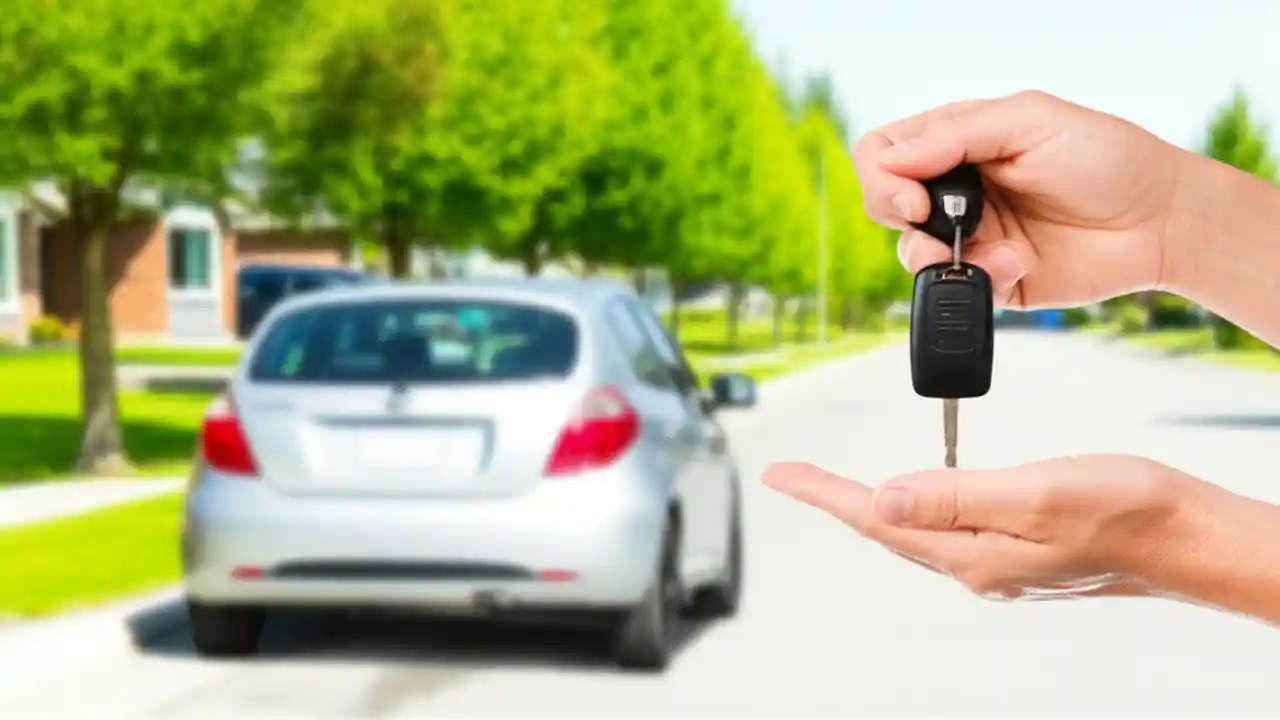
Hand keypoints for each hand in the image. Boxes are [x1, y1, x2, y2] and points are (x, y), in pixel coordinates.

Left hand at [762, 455, 1203, 600]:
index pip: (877, 519)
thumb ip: (953, 497)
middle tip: (791, 475)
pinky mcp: (1020, 552)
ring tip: (830, 486)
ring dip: (871, 506)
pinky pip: (948, 529)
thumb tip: (882, 499)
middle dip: (835, 499)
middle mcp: (978, 568)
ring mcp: (999, 564)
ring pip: (916, 531)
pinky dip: (917, 507)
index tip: (778, 473)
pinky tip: (914, 498)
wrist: (1190, 539)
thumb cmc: (1125, 509)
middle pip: (887, 528)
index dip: (824, 493)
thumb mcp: (1033, 493)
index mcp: (972, 555)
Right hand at [852, 90, 1201, 308]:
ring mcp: (970, 236)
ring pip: (912, 255)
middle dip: (903, 218)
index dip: (882, 176)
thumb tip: (893, 160)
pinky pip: (958, 290)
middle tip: (937, 222)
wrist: (1161, 221)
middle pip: (885, 206)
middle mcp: (956, 189)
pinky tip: (1022, 263)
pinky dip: (986, 279)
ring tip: (995, 249)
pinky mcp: (992, 278)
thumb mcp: (1031, 121)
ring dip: (942, 256)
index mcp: (957, 141)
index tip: (914, 195)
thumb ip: (958, 133)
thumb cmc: (1107, 158)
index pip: (883, 153)